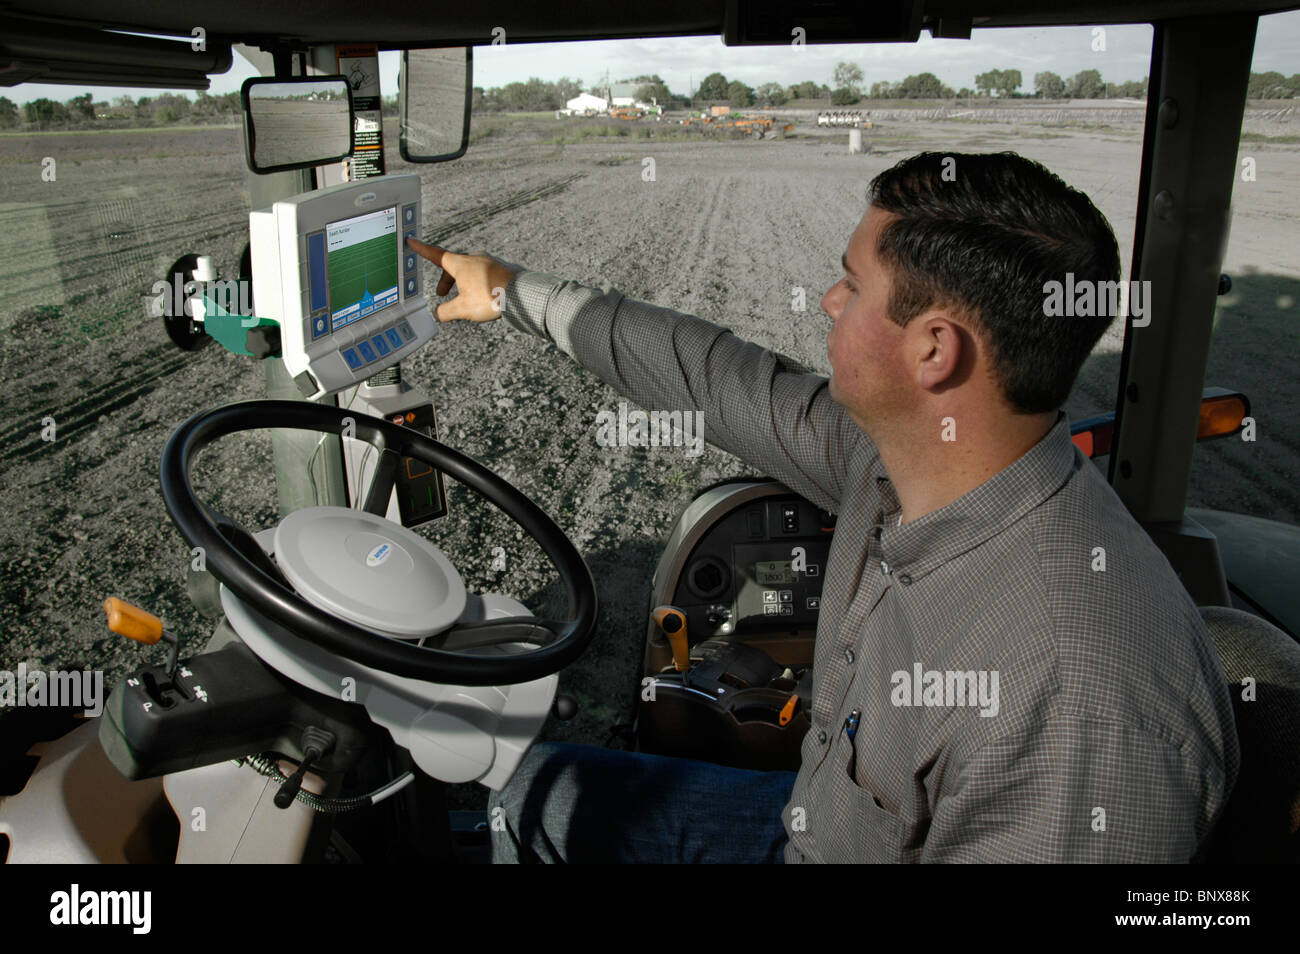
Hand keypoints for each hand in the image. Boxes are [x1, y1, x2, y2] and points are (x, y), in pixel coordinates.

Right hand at [405, 237, 520, 322]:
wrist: (522, 294)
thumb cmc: (490, 298)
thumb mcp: (463, 309)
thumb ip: (446, 312)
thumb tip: (438, 314)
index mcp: (460, 264)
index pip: (436, 255)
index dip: (422, 250)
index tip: (411, 241)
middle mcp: (474, 258)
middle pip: (453, 265)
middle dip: (446, 280)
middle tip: (442, 294)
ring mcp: (490, 261)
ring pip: (470, 269)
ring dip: (463, 282)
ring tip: (466, 299)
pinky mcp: (502, 268)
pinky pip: (484, 273)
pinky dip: (478, 283)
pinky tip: (485, 296)